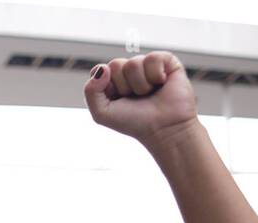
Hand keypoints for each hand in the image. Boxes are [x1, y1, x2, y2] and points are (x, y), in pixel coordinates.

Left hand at [84, 52, 198, 149]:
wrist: (163, 129)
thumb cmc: (133, 122)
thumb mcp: (102, 113)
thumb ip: (90, 91)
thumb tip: (102, 68)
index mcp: (112, 81)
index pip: (100, 70)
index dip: (106, 85)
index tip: (116, 99)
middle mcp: (129, 71)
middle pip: (115, 64)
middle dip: (124, 86)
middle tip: (135, 98)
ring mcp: (147, 65)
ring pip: (134, 63)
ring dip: (140, 85)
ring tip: (149, 94)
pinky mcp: (166, 61)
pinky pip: (153, 58)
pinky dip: (155, 75)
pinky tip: (161, 84)